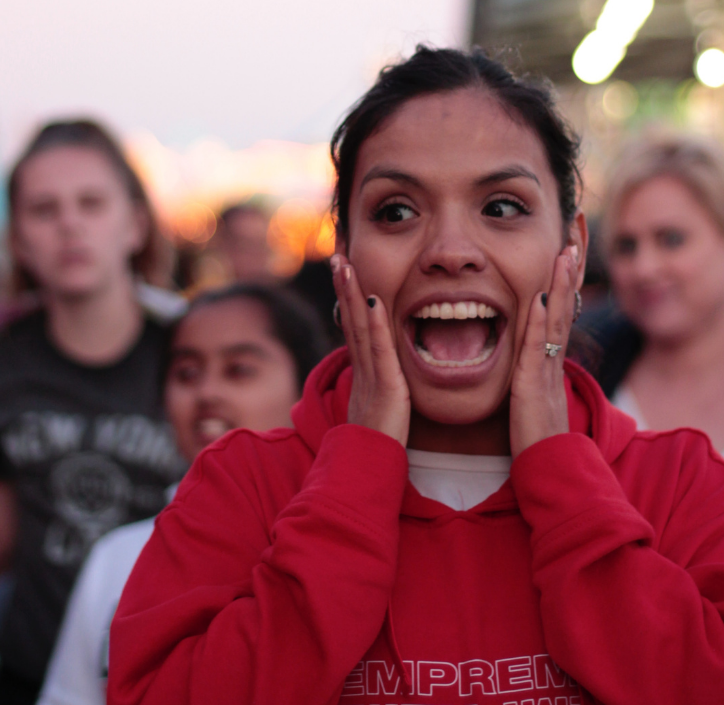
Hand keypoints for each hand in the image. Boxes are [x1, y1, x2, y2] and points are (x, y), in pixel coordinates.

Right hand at [331, 254, 410, 446]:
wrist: (368, 468)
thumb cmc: (376, 441)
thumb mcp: (376, 405)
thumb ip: (379, 384)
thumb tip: (383, 370)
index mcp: (362, 370)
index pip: (353, 326)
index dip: (348, 297)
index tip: (345, 271)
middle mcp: (362, 367)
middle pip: (350, 318)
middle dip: (344, 285)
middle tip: (338, 255)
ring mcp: (371, 375)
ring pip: (358, 326)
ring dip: (351, 293)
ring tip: (345, 264)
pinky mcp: (385, 386)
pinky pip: (379, 350)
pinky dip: (375, 323)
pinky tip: (374, 300)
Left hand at [509, 245, 578, 457]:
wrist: (546, 469)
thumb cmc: (535, 436)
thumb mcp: (533, 395)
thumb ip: (532, 371)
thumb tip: (527, 351)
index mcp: (550, 359)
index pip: (558, 308)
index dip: (564, 278)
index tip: (567, 246)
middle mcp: (553, 359)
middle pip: (564, 305)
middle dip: (569, 268)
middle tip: (574, 232)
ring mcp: (546, 371)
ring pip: (556, 320)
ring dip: (560, 285)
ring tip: (564, 252)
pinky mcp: (533, 387)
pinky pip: (535, 349)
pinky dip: (538, 322)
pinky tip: (537, 298)